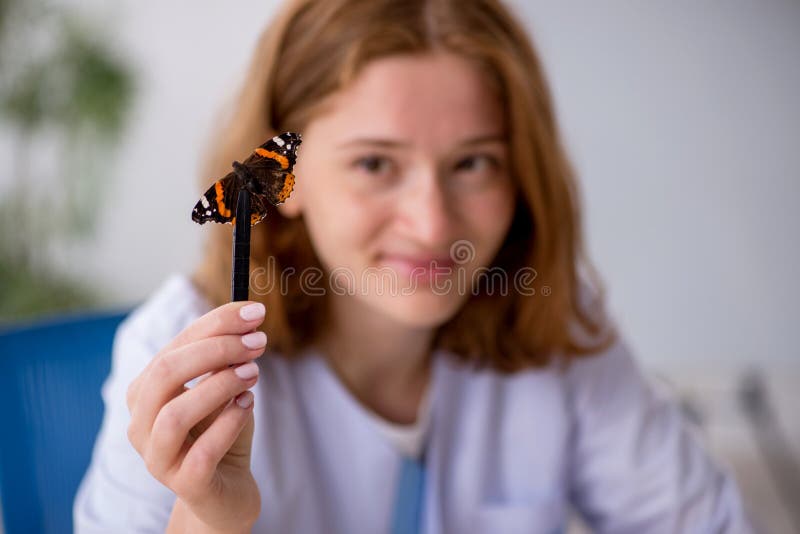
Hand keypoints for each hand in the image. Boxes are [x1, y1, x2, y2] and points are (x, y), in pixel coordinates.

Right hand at [126, 301, 266, 529]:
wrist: (227, 489)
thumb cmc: (223, 431)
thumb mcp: (224, 388)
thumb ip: (226, 358)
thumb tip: (247, 319)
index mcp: (146, 392)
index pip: (174, 346)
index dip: (214, 324)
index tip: (254, 312)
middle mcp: (141, 423)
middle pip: (166, 373)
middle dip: (216, 349)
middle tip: (258, 342)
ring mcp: (157, 457)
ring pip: (175, 414)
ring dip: (219, 385)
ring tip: (254, 373)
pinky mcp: (183, 484)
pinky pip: (201, 452)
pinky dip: (228, 423)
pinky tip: (248, 405)